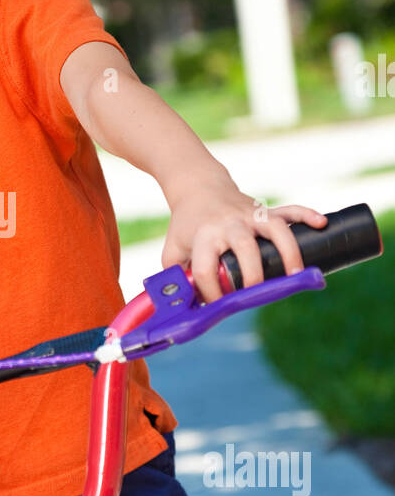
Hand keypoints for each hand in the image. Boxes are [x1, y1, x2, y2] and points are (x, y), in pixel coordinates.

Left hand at [161, 175, 328, 303]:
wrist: (199, 188)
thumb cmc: (187, 225)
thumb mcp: (172, 249)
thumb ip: (175, 277)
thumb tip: (185, 307)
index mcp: (204, 237)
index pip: (206, 269)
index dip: (210, 292)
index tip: (216, 304)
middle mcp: (230, 225)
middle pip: (245, 249)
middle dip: (253, 275)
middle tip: (258, 295)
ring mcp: (250, 215)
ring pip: (274, 228)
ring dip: (289, 250)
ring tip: (296, 273)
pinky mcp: (265, 210)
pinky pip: (289, 209)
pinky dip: (306, 214)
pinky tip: (321, 223)